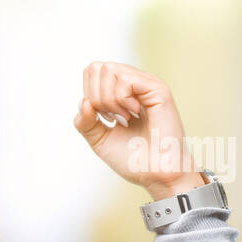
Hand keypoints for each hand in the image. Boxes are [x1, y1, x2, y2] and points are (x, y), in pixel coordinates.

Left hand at [72, 61, 205, 200]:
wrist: (155, 174)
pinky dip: (120, 99)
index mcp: (122, 92)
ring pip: (108, 70)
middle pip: (97, 68)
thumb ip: (85, 121)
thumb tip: (83, 102)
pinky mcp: (158, 90)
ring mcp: (147, 84)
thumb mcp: (99, 139)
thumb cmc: (134, 159)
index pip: (92, 72)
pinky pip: (126, 79)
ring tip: (123, 118)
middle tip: (112, 118)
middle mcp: (135, 84)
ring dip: (108, 99)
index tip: (103, 118)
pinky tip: (132, 114)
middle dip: (95, 96)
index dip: (89, 94)